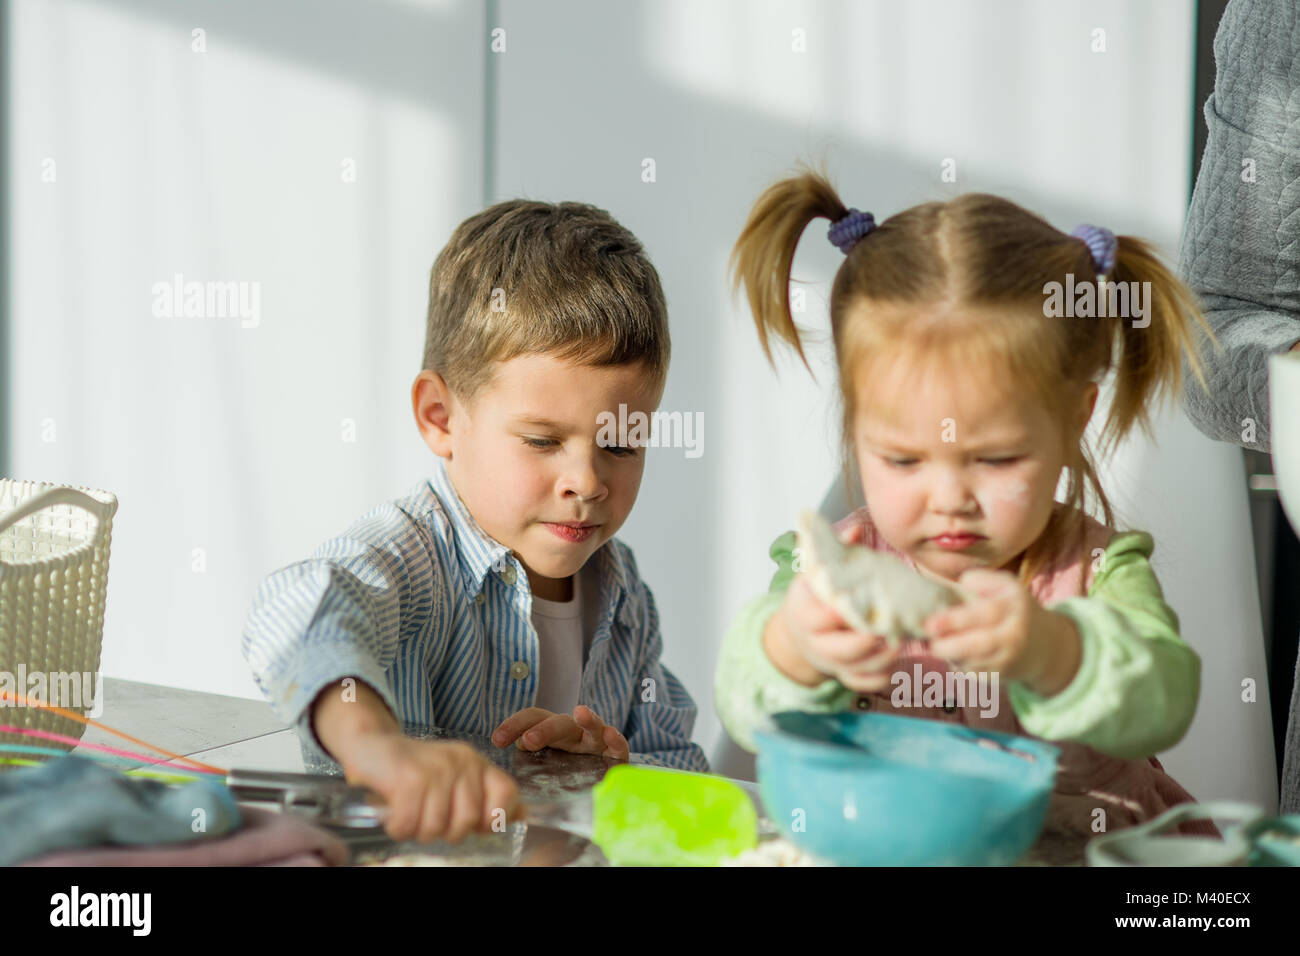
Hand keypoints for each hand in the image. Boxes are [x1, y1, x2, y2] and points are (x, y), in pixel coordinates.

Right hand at [337, 729, 518, 843]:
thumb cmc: (413, 771)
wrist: (370, 745)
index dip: (494, 818)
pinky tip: (394, 812)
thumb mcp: (454, 780)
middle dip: (443, 831)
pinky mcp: (409, 778)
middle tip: (427, 817)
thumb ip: (485, 798)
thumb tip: (522, 816)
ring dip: (417, 830)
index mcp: (476, 763)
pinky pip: (409, 824)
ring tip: (408, 812)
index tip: (476, 826)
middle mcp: (461, 762)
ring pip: (437, 827)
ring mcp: (436, 769)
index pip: (506, 793)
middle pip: (467, 822)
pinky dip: (398, 826)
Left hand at [491, 705, 630, 760]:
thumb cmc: (562, 770)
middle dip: (544, 729)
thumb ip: (526, 762)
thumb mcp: (542, 764)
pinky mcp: (614, 754)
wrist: (596, 781)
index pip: (532, 719)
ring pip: (592, 726)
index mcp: (551, 731)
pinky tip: (610, 734)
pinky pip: (618, 746)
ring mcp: (595, 741)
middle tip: (528, 741)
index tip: (497, 740)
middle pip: (559, 722)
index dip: (514, 726)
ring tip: (581, 712)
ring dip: (587, 718)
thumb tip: (503, 764)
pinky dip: (616, 739)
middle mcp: (573, 732)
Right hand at [767, 518, 897, 691]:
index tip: (854, 606)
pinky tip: (895, 663)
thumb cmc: (814, 595)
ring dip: (880, 660)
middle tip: (889, 629)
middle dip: (865, 642)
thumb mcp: (817, 572)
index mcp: (805, 611)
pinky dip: (879, 678)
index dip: (835, 614)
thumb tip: (857, 527)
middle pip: (839, 649)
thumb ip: (837, 550)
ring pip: (855, 669)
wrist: (797, 630)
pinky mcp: (841, 674)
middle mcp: (815, 640)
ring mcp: (829, 660)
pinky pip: (861, 684)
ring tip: (900, 642)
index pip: (818, 616)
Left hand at [922, 568, 1075, 690]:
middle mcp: (1016, 633)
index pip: (985, 613)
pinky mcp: (1003, 675)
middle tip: (929, 641)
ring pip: (974, 662)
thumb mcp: (1006, 587)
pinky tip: (955, 656)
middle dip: (949, 645)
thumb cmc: (1015, 609)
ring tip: (938, 646)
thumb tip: (956, 584)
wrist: (1048, 646)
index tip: (930, 624)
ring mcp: (1010, 657)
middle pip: (980, 644)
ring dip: (951, 655)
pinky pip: (974, 673)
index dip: (955, 620)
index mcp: (1015, 605)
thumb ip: (982, 580)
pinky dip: (959, 665)